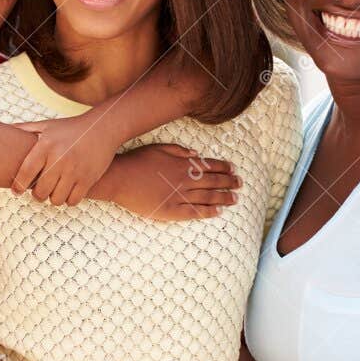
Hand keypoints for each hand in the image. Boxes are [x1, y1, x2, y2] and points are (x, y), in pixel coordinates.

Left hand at [10, 117, 122, 206]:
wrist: (102, 128)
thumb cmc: (70, 128)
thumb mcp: (47, 126)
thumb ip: (25, 129)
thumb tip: (2, 131)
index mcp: (45, 146)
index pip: (25, 173)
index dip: (18, 186)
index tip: (15, 191)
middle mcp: (59, 159)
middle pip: (40, 192)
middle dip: (36, 195)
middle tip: (37, 191)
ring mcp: (75, 171)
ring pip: (56, 200)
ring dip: (52, 199)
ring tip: (52, 192)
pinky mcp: (88, 179)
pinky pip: (73, 201)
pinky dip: (68, 200)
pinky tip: (66, 192)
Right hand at [101, 144, 239, 221]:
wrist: (119, 178)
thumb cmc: (137, 161)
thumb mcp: (159, 148)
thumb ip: (179, 151)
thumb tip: (196, 154)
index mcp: (183, 164)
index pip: (210, 166)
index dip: (224, 168)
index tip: (234, 170)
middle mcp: (185, 180)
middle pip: (213, 182)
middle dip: (229, 183)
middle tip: (240, 185)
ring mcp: (179, 196)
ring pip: (208, 197)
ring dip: (223, 198)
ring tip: (234, 199)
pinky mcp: (170, 210)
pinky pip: (193, 212)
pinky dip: (207, 212)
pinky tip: (217, 212)